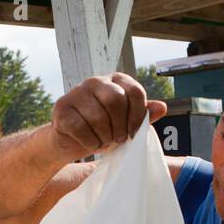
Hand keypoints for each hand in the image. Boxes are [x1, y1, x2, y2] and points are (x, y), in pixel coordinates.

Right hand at [49, 72, 168, 160]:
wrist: (69, 140)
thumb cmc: (101, 129)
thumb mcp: (125, 123)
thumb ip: (142, 115)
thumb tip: (162, 108)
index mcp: (115, 81)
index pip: (134, 92)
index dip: (138, 116)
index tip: (134, 133)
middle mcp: (95, 81)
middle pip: (116, 101)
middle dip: (120, 127)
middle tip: (118, 139)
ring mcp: (76, 93)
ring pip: (98, 117)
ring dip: (104, 137)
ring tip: (103, 141)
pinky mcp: (61, 108)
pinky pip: (81, 129)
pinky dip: (90, 143)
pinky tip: (90, 143)